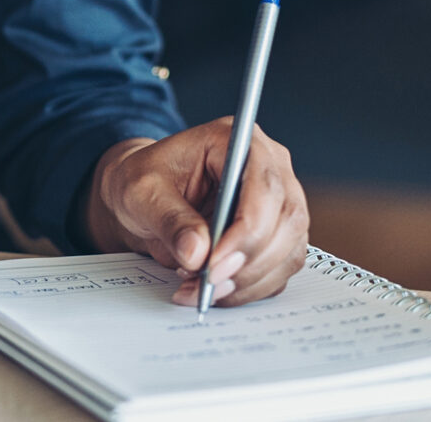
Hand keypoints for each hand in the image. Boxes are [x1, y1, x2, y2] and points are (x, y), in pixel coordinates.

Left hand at [82, 119, 308, 307]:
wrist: (146, 197)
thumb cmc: (145, 181)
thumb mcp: (142, 192)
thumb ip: (169, 219)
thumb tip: (197, 254)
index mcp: (236, 140)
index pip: (265, 186)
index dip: (247, 230)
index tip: (214, 264)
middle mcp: (269, 167)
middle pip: (287, 221)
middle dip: (248, 262)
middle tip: (208, 284)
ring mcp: (279, 202)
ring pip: (288, 251)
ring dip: (247, 281)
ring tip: (199, 288)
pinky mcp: (277, 236)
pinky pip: (278, 271)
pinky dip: (248, 289)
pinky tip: (212, 289)